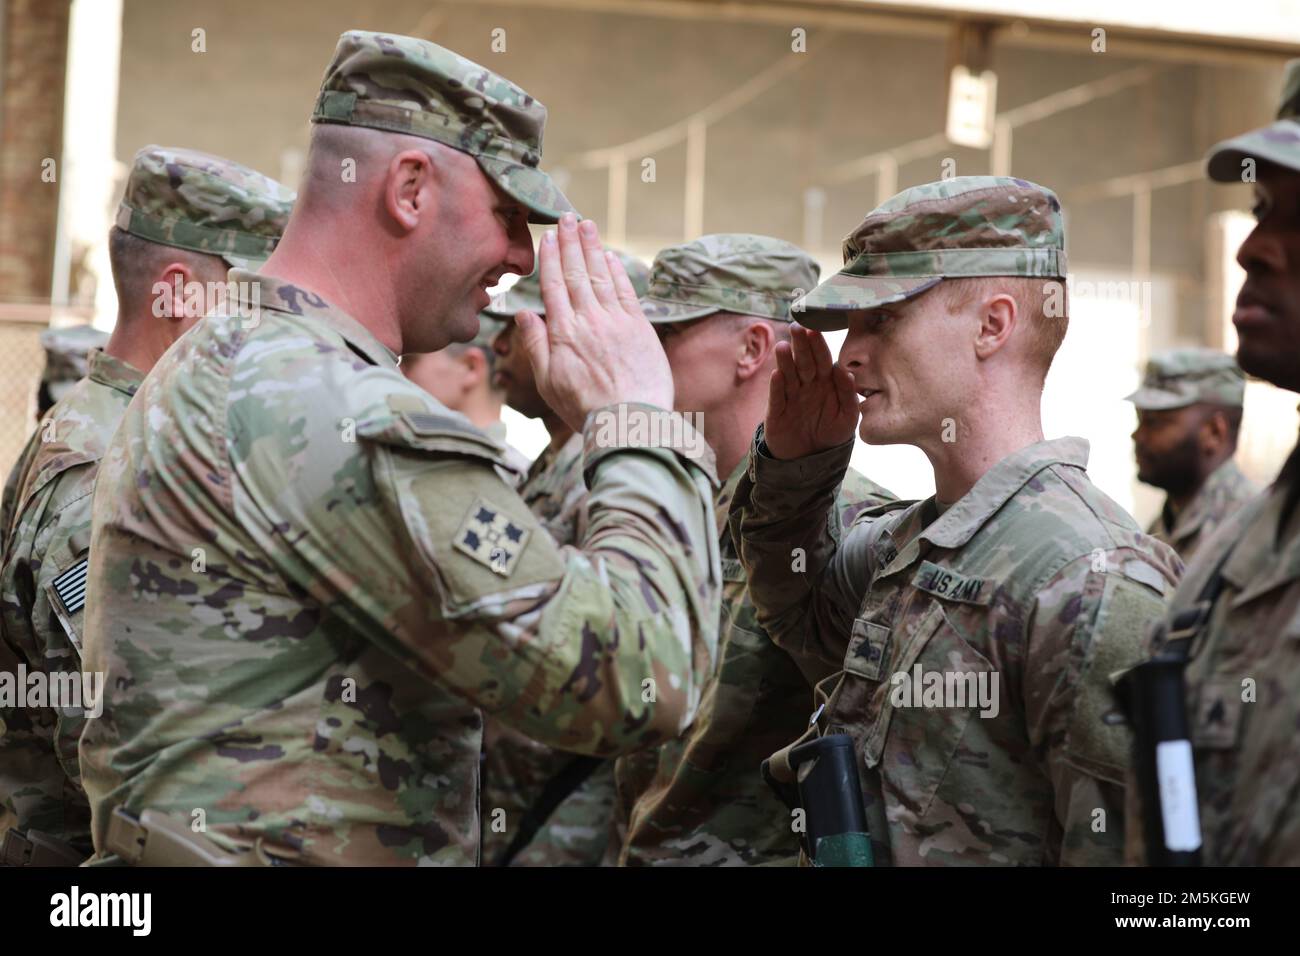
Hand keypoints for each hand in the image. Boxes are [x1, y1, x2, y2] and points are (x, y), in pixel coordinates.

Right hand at [516, 213, 672, 431]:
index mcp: (562, 332)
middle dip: (570, 242)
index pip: (553, 286)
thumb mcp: (548, 382)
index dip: (550, 259)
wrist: (629, 421)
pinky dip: (617, 271)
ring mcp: (616, 321)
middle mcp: (588, 319)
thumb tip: (522, 314)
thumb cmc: (585, 408)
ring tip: (586, 224)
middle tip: (566, 217)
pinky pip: (626, 291)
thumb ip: (535, 345)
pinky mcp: (640, 327)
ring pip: (600, 276)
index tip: (548, 238)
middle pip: (577, 273)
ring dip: (593, 247)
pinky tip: (610, 256)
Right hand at [764, 325, 859, 458]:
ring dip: (786, 361)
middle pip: (803, 361)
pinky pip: (777, 397)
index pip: (822, 359)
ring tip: (783, 346)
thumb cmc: (831, 435)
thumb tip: (844, 369)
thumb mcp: (847, 417)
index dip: (818, 345)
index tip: (815, 329)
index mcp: (825, 382)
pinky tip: (778, 374)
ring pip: (788, 375)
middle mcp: (806, 385)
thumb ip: (848, 393)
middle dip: (800, 345)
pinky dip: (777, 386)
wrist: (810, 460)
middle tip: (797, 327)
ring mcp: (790, 397)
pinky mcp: (777, 412)